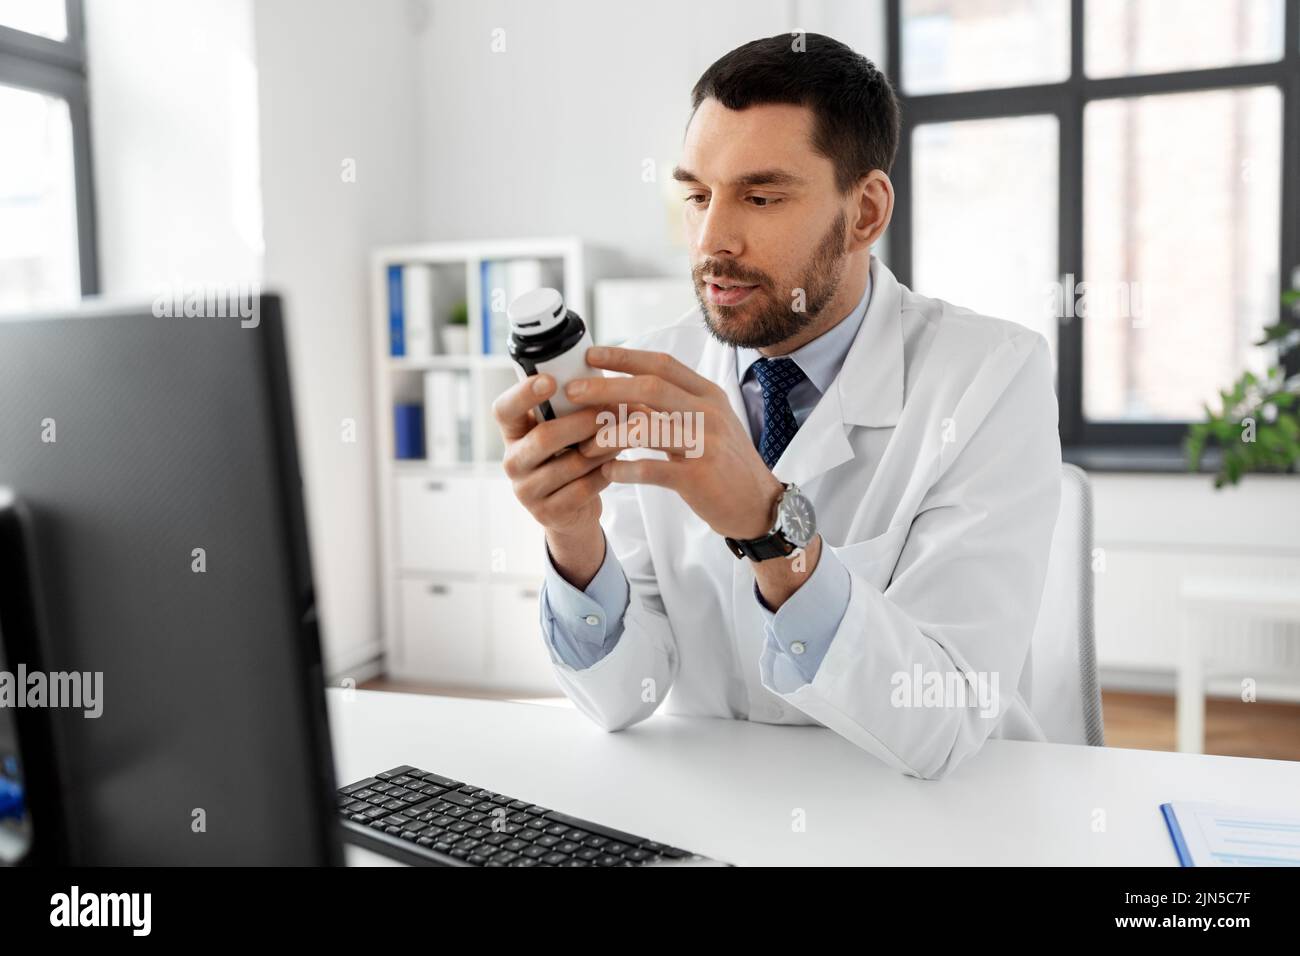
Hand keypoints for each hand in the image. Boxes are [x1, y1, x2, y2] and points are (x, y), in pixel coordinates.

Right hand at [491, 373, 620, 586]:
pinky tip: (618, 465)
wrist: (572, 512)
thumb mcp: (563, 430)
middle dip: (581, 422)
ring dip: (602, 448)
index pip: (504, 410)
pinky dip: (605, 473)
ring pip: (570, 464)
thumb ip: (569, 408)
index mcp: (513, 433)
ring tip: (624, 435)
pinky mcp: (547, 513)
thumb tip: (601, 379)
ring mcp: (526, 490)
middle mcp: (512, 461)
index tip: (550, 380)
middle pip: (544, 437)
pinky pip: (583, 489)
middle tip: (610, 410)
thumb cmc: (570, 457)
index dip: (523, 394)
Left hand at [566, 345, 783, 539]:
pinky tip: (608, 474)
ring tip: (584, 444)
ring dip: (608, 434)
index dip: (624, 357)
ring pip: (646, 427)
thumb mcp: (701, 426)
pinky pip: (651, 468)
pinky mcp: (699, 477)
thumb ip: (665, 409)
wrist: (759, 505)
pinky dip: (624, 470)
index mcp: (707, 395)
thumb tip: (618, 393)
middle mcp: (708, 412)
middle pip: (649, 387)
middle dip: (606, 387)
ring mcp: (705, 444)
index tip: (591, 355)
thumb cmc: (724, 464)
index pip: (662, 364)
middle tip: (573, 392)